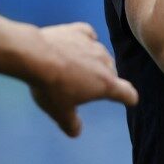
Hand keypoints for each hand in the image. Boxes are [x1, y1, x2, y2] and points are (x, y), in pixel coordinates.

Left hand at [28, 22, 138, 136]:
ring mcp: (92, 44)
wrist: (34, 56)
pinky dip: (86, 41)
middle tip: (84, 88)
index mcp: (105, 84)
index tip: (128, 101)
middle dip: (103, 80)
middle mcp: (104, 62)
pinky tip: (78, 43)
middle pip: (111, 73)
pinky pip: (88, 36)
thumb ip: (71, 124)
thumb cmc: (51, 87)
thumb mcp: (60, 112)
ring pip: (100, 55)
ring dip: (93, 62)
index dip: (128, 98)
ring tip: (75, 68)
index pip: (127, 93)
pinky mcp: (79, 30)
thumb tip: (76, 132)